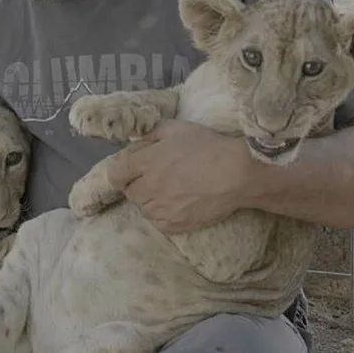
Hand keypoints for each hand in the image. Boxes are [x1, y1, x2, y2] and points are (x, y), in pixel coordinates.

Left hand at [107, 118, 250, 233]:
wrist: (237, 174)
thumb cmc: (209, 147)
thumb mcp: (178, 128)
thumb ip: (152, 132)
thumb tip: (136, 139)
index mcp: (146, 162)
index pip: (116, 173)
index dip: (120, 172)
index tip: (129, 171)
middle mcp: (149, 186)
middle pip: (130, 192)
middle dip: (137, 185)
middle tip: (155, 178)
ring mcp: (161, 208)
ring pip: (143, 208)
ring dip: (150, 201)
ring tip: (169, 192)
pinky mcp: (175, 224)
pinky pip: (158, 223)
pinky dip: (162, 215)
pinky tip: (176, 205)